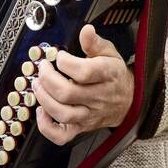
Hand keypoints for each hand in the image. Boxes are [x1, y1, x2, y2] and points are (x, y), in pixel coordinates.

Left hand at [33, 24, 133, 145]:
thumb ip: (95, 42)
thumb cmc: (115, 75)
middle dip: (48, 78)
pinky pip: (62, 136)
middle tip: (42, 68)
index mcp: (107, 76)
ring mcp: (89, 115)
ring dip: (44, 98)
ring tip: (38, 84)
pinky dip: (47, 127)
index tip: (60, 56)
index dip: (66, 63)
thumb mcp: (110, 53)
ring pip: (63, 113)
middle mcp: (98, 97)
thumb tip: (86, 30)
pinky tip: (42, 111)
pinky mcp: (81, 128)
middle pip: (67, 93)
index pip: (84, 72)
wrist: (129, 101)